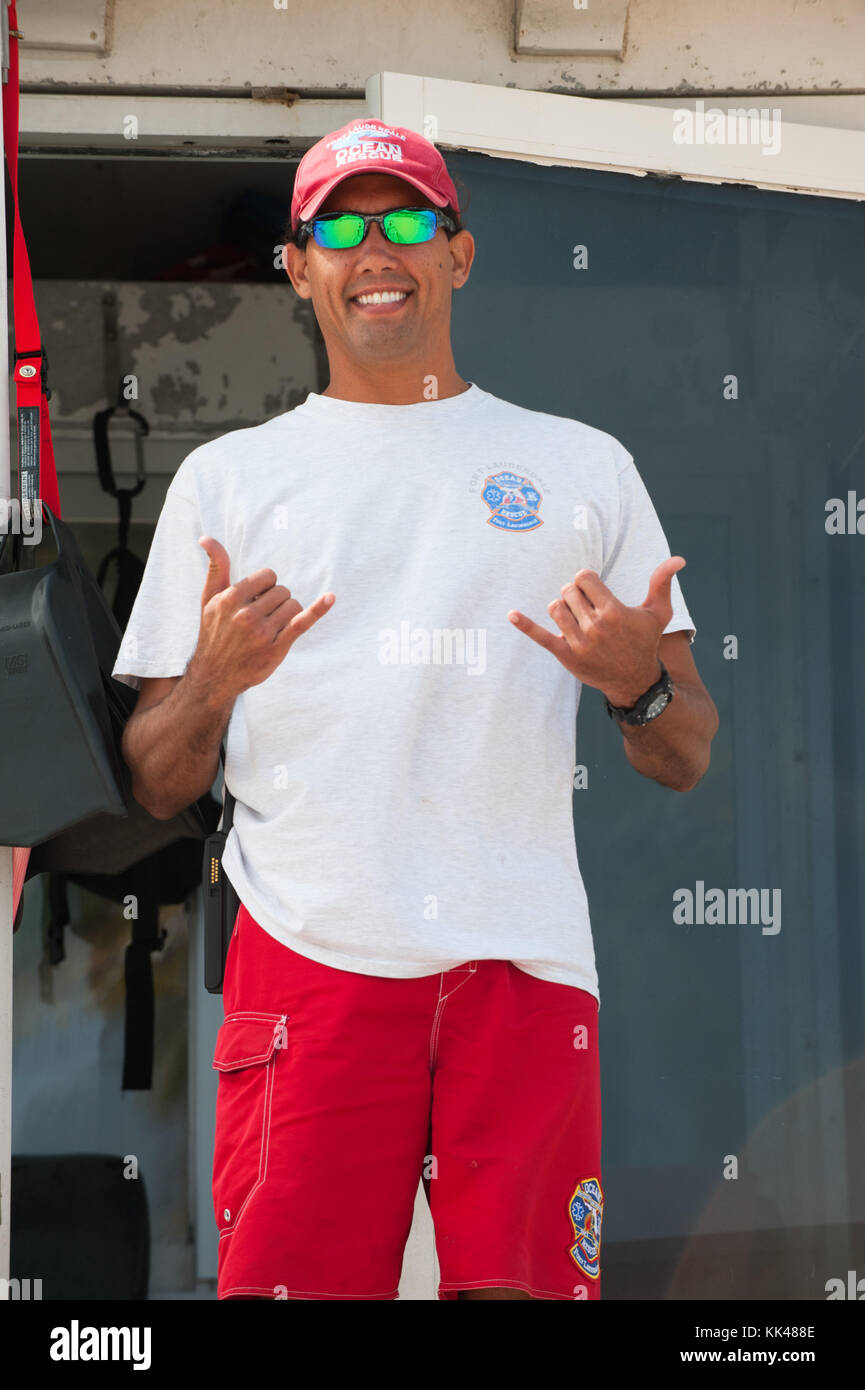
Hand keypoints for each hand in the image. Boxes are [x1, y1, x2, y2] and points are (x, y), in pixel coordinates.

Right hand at [191, 536, 333, 699]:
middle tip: (261, 617)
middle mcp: (246, 615)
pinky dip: (319, 609)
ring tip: (271, 626)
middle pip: (283, 590)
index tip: (257, 599)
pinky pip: (302, 622)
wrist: (215, 675)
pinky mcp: (277, 647)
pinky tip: (331, 597)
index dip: (266, 586)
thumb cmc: (214, 632)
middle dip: (276, 600)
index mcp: (230, 599)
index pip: (269, 576)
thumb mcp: (209, 599)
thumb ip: (216, 567)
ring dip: (288, 613)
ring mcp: (263, 632)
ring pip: (294, 605)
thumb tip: (206, 537)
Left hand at [507, 556, 684, 705]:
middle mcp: (595, 627)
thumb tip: (679, 559)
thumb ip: (662, 583)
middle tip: (588, 608)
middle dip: (575, 594)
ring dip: (562, 608)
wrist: (634, 680)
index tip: (594, 590)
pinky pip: (541, 636)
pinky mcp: (565, 656)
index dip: (587, 580)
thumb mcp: (658, 613)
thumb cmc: (644, 641)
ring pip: (555, 607)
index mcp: (614, 611)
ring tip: (576, 618)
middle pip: (568, 590)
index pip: (584, 577)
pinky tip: (510, 614)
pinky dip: (525, 625)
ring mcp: (578, 642)